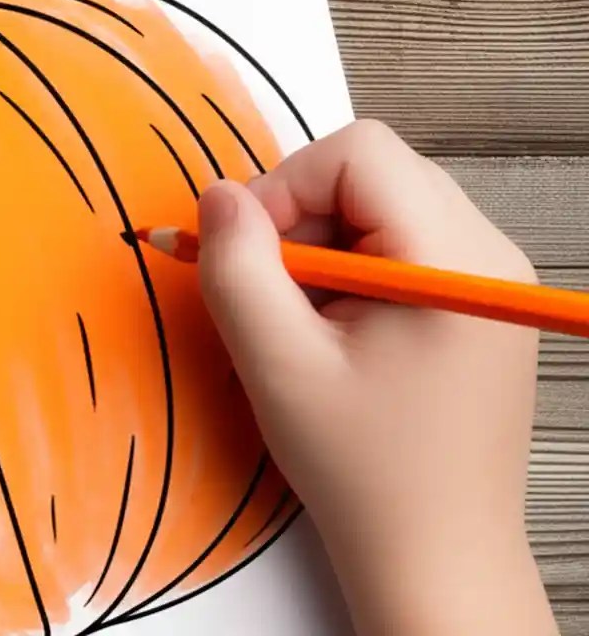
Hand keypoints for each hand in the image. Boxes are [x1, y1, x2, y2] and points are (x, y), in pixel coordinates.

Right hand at [195, 121, 556, 634]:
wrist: (436, 555)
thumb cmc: (362, 469)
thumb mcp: (278, 365)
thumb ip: (239, 267)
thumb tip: (217, 194)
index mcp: (453, 258)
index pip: (360, 152)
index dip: (285, 186)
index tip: (246, 254)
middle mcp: (489, 253)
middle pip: (374, 173)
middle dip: (302, 219)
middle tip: (269, 293)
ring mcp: (490, 279)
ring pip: (384, 207)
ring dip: (323, 249)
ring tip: (304, 325)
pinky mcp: (478, 304)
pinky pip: (402, 247)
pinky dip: (351, 273)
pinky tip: (336, 336)